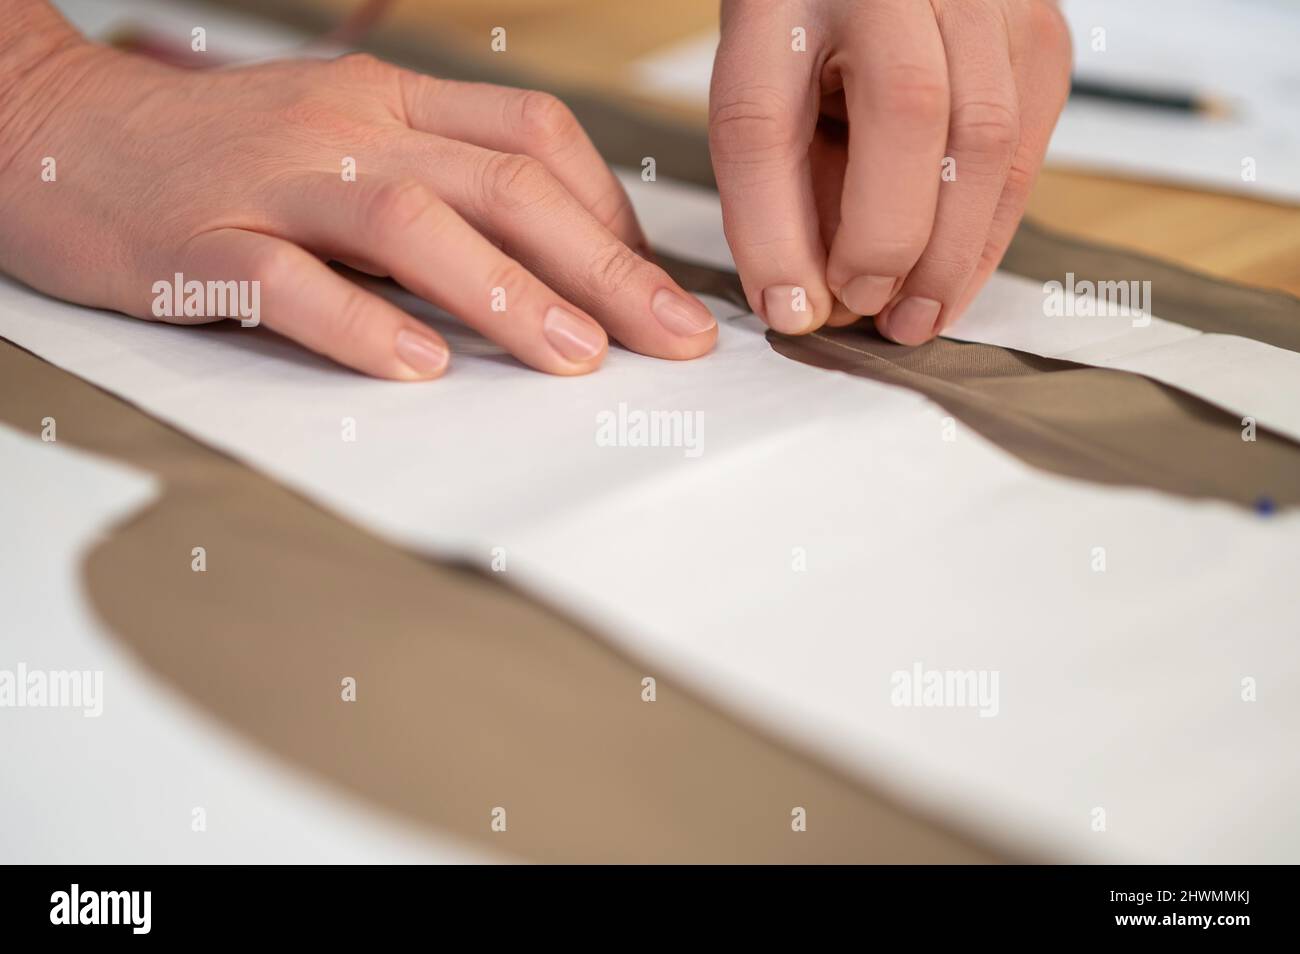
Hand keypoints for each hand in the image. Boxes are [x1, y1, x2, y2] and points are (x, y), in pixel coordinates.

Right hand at [0, 27, 717, 378]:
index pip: (533, 136)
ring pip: (409, 222)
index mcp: (390, 101)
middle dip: (603, 266)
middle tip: (672, 339)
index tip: (653, 285)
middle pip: (500, 182)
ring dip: (505, 294)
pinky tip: (418, 368)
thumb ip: (439, 191)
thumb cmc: (220, 153)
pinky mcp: (198, 240)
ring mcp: (270, 181)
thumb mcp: (344, 146)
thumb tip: (549, 271)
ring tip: (576, 358)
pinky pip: (289, 282)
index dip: (610, 213)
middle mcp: (344, 127)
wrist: (55, 132)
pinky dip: (360, 325)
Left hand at [709, 0, 1070, 342]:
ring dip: (951, 252)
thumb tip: (802, 304)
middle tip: (864, 308)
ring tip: (914, 317)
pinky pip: (1027, 147)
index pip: (765, 118)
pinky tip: (953, 271)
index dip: (773, 230)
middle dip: (887, 240)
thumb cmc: (813, 27)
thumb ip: (776, 190)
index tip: (788, 305)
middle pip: (906, 109)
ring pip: (987, 135)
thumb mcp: (764, 92)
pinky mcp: (1039, 31)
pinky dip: (989, 227)